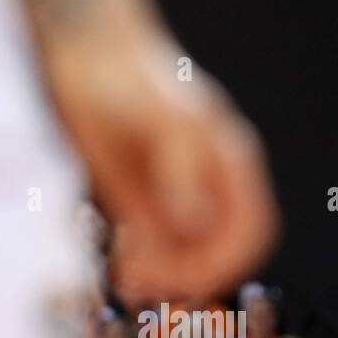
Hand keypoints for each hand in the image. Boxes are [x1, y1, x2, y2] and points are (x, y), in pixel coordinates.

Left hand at [47, 38, 278, 302]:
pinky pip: (158, 250)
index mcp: (233, 166)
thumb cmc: (127, 78)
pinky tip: (124, 268)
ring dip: (166, 276)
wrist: (84, 56)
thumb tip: (196, 223)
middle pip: (224, 251)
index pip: (253, 228)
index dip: (233, 259)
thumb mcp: (162, 121)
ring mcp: (182, 200)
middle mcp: (214, 188)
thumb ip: (182, 172)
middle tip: (153, 281)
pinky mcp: (148, 206)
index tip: (197, 277)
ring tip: (130, 279)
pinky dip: (145, 266)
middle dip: (195, 274)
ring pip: (190, 257)